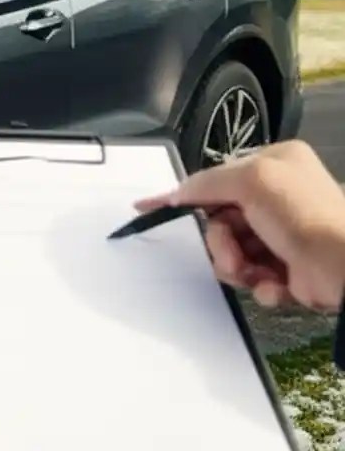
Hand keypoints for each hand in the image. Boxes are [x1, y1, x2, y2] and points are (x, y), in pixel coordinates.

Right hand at [136, 140, 344, 311]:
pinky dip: (258, 284)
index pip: (215, 179)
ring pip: (229, 252)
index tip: (146, 207)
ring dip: (235, 266)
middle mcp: (278, 197)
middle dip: (220, 242)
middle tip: (233, 251)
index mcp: (274, 165)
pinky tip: (275, 285)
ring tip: (255, 273)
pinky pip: (250, 277)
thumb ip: (207, 182)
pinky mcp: (286, 269)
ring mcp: (282, 235)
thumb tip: (177, 194)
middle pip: (218, 221)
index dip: (183, 196)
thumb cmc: (304, 216)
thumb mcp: (252, 181)